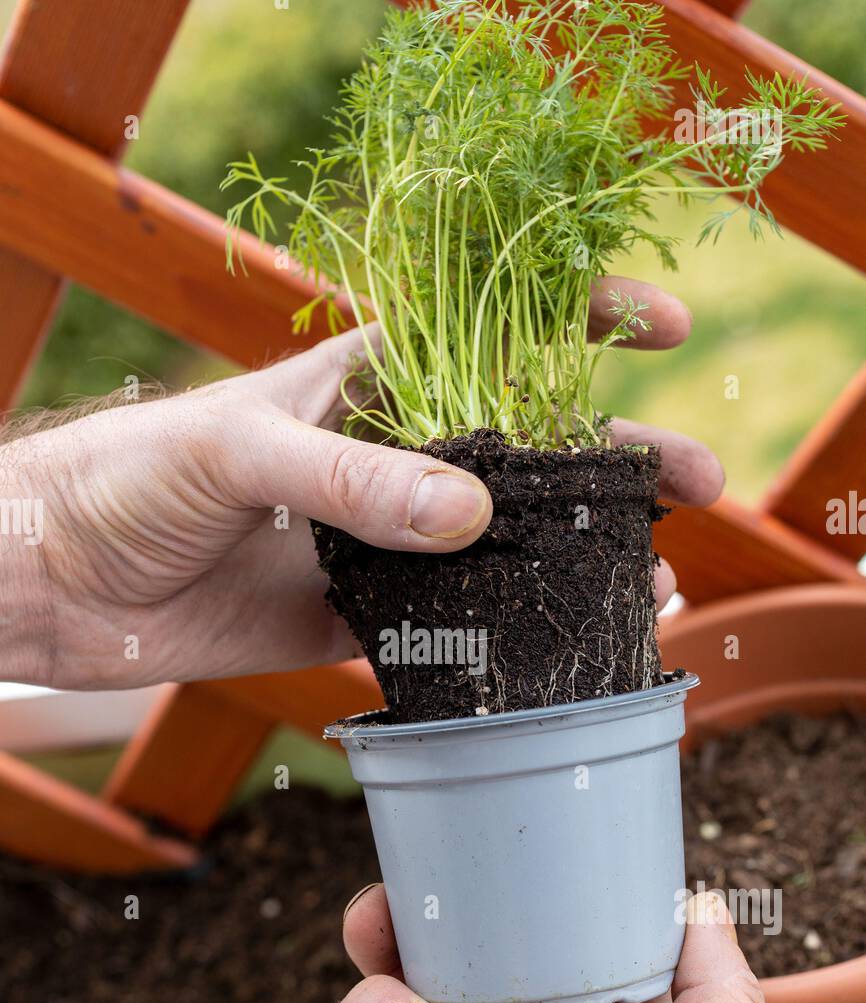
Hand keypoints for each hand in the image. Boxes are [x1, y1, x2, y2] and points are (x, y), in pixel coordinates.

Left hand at [1, 277, 720, 689]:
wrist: (57, 581)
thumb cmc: (128, 476)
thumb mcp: (237, 451)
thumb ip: (349, 477)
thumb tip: (470, 514)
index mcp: (365, 385)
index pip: (489, 334)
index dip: (579, 319)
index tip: (661, 328)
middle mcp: (386, 463)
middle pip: (524, 455)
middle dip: (613, 463)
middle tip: (694, 484)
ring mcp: (378, 546)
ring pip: (500, 551)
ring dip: (576, 562)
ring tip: (652, 585)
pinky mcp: (355, 621)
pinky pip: (445, 632)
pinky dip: (504, 645)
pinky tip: (560, 655)